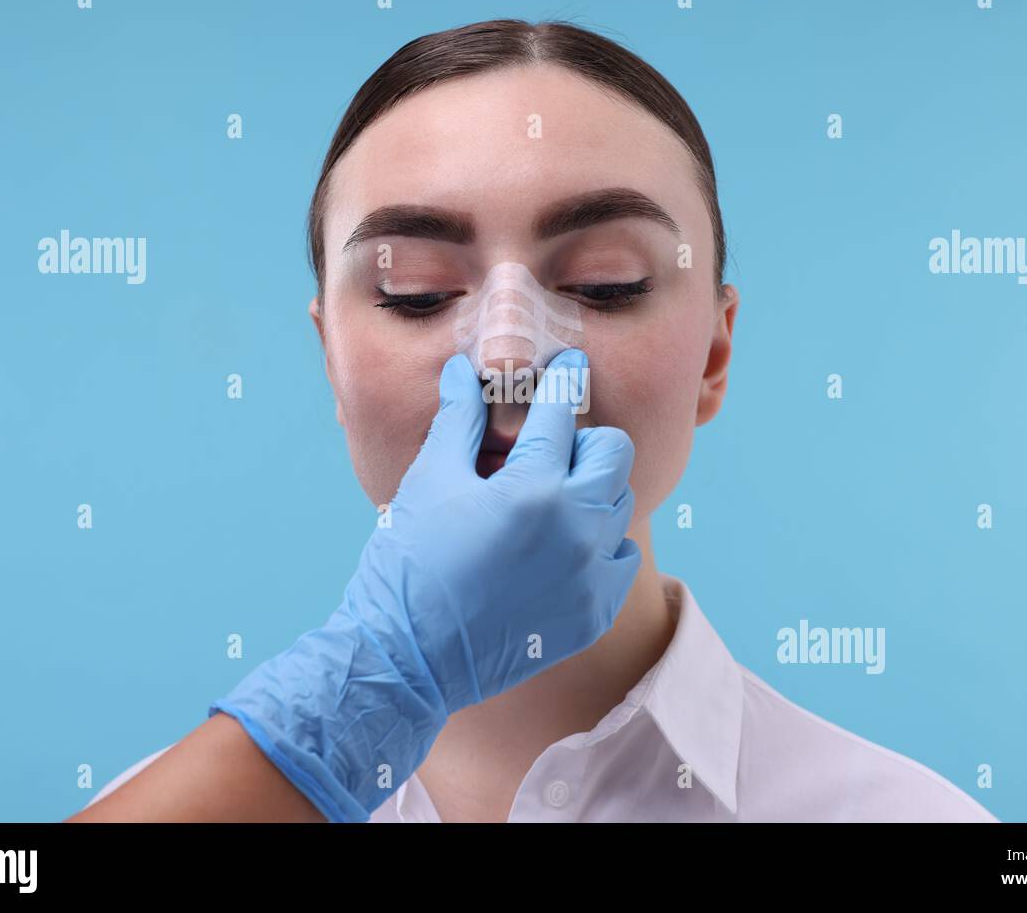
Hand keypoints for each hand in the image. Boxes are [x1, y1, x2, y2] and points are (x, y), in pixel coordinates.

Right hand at [210, 348, 640, 820]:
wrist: (406, 661)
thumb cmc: (409, 565)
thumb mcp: (430, 483)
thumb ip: (457, 422)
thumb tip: (462, 371)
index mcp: (533, 489)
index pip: (563, 413)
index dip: (565, 380)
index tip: (570, 365)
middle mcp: (575, 530)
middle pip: (614, 454)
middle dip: (586, 440)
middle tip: (553, 447)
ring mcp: (590, 576)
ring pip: (619, 505)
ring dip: (590, 492)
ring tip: (549, 500)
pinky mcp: (593, 614)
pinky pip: (620, 560)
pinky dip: (598, 547)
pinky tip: (560, 548)